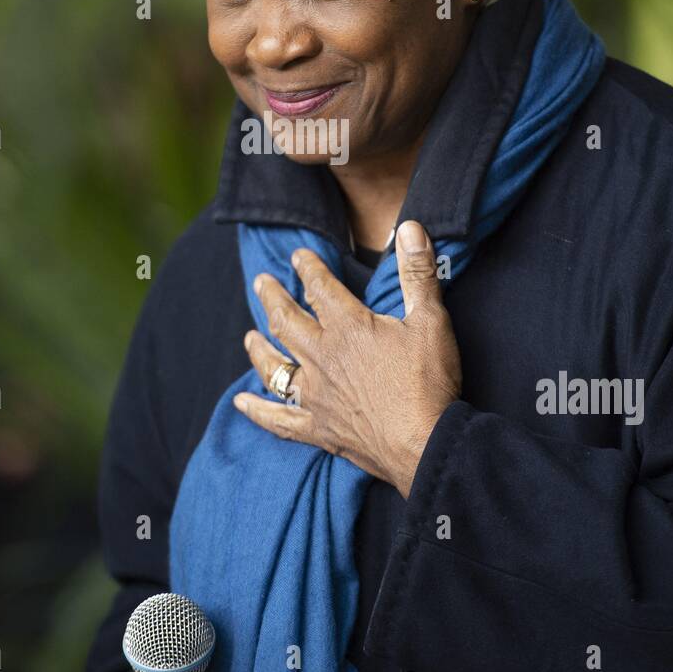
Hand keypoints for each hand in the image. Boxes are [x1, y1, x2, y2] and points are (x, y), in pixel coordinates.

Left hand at [234, 219, 461, 498]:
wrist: (425, 444)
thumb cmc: (429, 382)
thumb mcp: (431, 320)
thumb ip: (418, 272)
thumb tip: (410, 227)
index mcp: (348, 327)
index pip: (320, 287)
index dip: (309, 267)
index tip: (298, 255)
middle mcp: (322, 357)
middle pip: (286, 321)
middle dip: (273, 297)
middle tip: (261, 282)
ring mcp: (315, 395)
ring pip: (274, 366)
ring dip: (259, 349)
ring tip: (248, 337)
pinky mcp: (317, 428)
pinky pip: (277, 419)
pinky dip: (257, 411)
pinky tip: (241, 403)